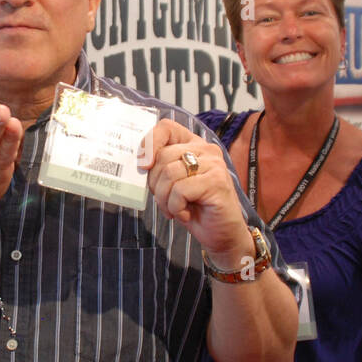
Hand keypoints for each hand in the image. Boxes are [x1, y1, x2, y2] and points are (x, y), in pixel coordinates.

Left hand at [139, 119, 251, 261]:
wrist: (222, 235)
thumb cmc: (196, 209)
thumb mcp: (172, 185)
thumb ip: (160, 170)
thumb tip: (140, 162)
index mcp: (193, 145)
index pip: (167, 127)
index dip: (149, 142)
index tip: (143, 165)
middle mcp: (206, 150)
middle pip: (163, 155)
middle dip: (154, 183)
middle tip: (163, 200)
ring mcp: (214, 164)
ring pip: (170, 173)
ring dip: (164, 198)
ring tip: (174, 210)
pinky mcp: (217, 181)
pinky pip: (181, 190)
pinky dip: (176, 207)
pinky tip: (185, 214)